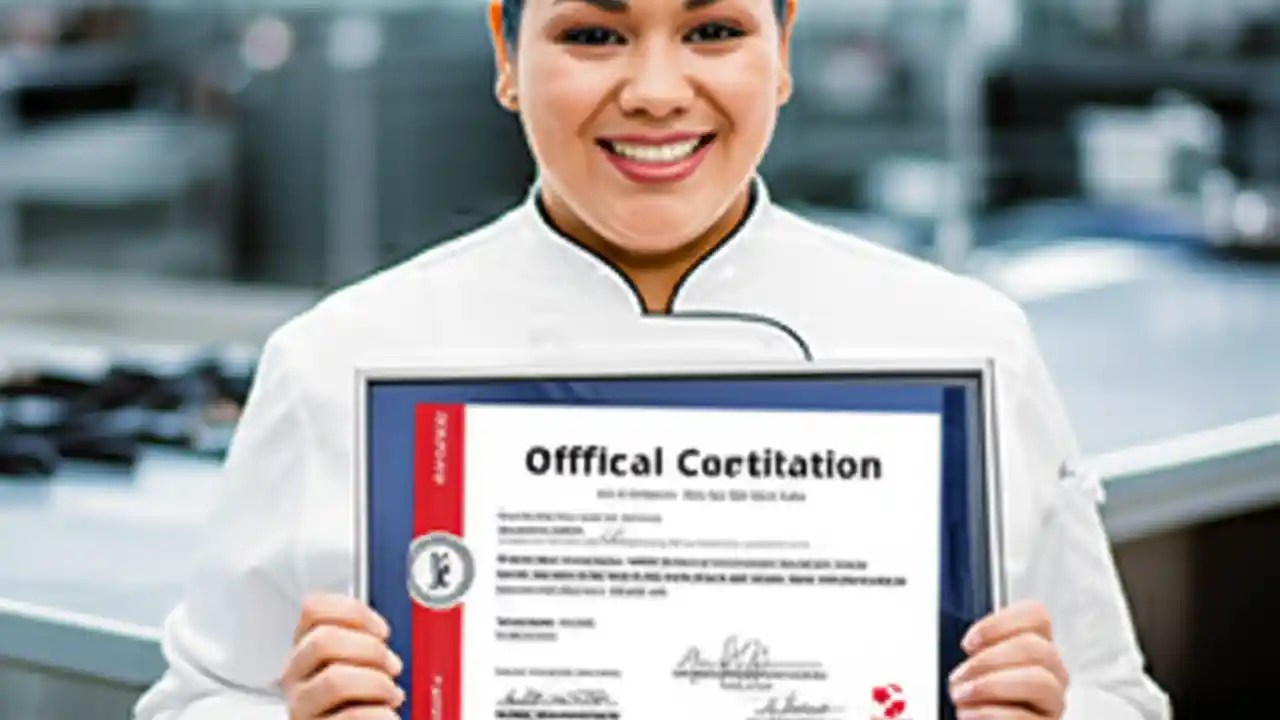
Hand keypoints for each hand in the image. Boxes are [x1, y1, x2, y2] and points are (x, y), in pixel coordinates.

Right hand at [281, 594, 404, 719]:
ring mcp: (301, 710)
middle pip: (324, 641)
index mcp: (307, 652)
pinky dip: (379, 715)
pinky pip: (349, 716)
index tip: (381, 630)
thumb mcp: (359, 668)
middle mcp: (296, 679)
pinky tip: (387, 717)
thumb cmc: (362, 707)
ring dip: (377, 684)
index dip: (353, 611)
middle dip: (371, 649)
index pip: (313, 609)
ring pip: (335, 679)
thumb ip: (364, 646)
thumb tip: (384, 633)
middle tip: (392, 667)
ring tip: (391, 696)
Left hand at [948, 601, 1068, 718]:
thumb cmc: (979, 698)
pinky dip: (990, 714)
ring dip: (991, 686)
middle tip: (959, 676)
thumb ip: (982, 649)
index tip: (968, 644)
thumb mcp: (978, 666)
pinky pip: (1025, 717)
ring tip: (963, 696)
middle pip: (1036, 648)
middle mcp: (1053, 671)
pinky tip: (969, 714)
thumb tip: (972, 645)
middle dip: (988, 660)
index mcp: (1037, 646)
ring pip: (1039, 681)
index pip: (1036, 616)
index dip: (999, 624)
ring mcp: (1054, 702)